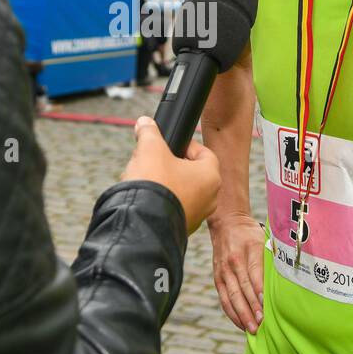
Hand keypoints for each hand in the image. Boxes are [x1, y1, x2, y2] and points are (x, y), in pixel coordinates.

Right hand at [120, 117, 219, 234]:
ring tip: (145, 179)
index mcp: (210, 176)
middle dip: (170, 164)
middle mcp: (210, 198)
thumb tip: (144, 124)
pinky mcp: (182, 229)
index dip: (186, 145)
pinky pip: (173, 208)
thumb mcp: (150, 149)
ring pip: (181, 191)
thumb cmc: (154, 185)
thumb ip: (149, 132)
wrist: (143, 225)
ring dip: (164, 183)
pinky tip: (145, 197)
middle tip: (154, 161)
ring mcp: (197, 216)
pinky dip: (161, 201)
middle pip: (191, 172)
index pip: (203, 152)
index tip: (170, 145)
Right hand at [209, 214, 264, 333]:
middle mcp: (234, 260)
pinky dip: (232, 313)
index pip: (254, 272)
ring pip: (231, 296)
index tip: (266, 305)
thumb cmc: (251, 234)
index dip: (259, 290)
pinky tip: (241, 323)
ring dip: (242, 314)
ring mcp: (223, 270)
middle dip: (252, 308)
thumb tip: (287, 281)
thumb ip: (272, 258)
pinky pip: (223, 298)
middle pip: (243, 287)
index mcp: (250, 248)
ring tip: (252, 329)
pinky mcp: (217, 277)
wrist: (226, 223)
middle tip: (262, 323)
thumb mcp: (264, 239)